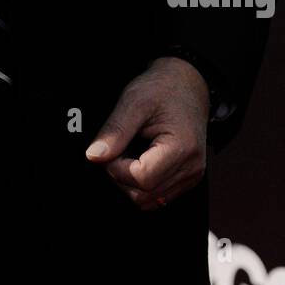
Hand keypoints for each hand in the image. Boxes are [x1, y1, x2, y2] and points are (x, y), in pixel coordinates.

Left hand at [84, 57, 208, 209]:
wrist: (187, 83)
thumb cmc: (162, 88)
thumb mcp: (134, 101)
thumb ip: (115, 131)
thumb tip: (93, 156)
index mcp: (182, 148)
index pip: (141, 179)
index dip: (117, 168)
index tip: (110, 148)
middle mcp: (191, 168)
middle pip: (144, 195)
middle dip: (120, 176)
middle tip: (116, 148)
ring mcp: (191, 176)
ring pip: (149, 201)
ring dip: (130, 182)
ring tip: (128, 153)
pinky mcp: (187, 179)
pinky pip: (158, 196)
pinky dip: (141, 184)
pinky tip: (138, 160)